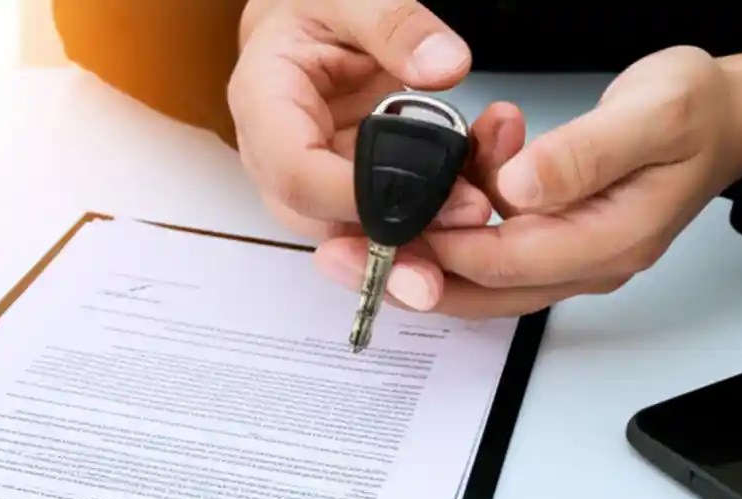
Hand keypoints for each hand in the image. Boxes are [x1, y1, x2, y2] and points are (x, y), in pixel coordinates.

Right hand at [229, 0, 492, 240]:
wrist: (304, 21)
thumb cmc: (313, 6)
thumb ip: (396, 24)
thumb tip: (446, 68)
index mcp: (263, 105)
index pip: (295, 175)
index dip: (354, 196)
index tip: (426, 190)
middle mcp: (276, 157)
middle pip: (322, 221)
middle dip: (395, 232)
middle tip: (469, 213)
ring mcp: (309, 179)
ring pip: (354, 231)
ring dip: (418, 231)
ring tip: (479, 204)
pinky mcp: (342, 187)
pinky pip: (380, 215)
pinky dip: (427, 212)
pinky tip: (473, 188)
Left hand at [314, 46, 741, 316]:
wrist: (727, 117)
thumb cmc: (697, 113)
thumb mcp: (653, 114)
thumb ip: (585, 154)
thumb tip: (521, 187)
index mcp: (608, 242)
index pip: (507, 262)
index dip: (440, 251)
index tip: (384, 234)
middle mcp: (583, 263)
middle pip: (480, 288)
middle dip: (407, 273)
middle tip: (339, 252)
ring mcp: (567, 256)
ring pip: (476, 275)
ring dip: (422, 250)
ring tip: (361, 224)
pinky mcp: (552, 238)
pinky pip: (489, 247)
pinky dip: (453, 223)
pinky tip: (433, 187)